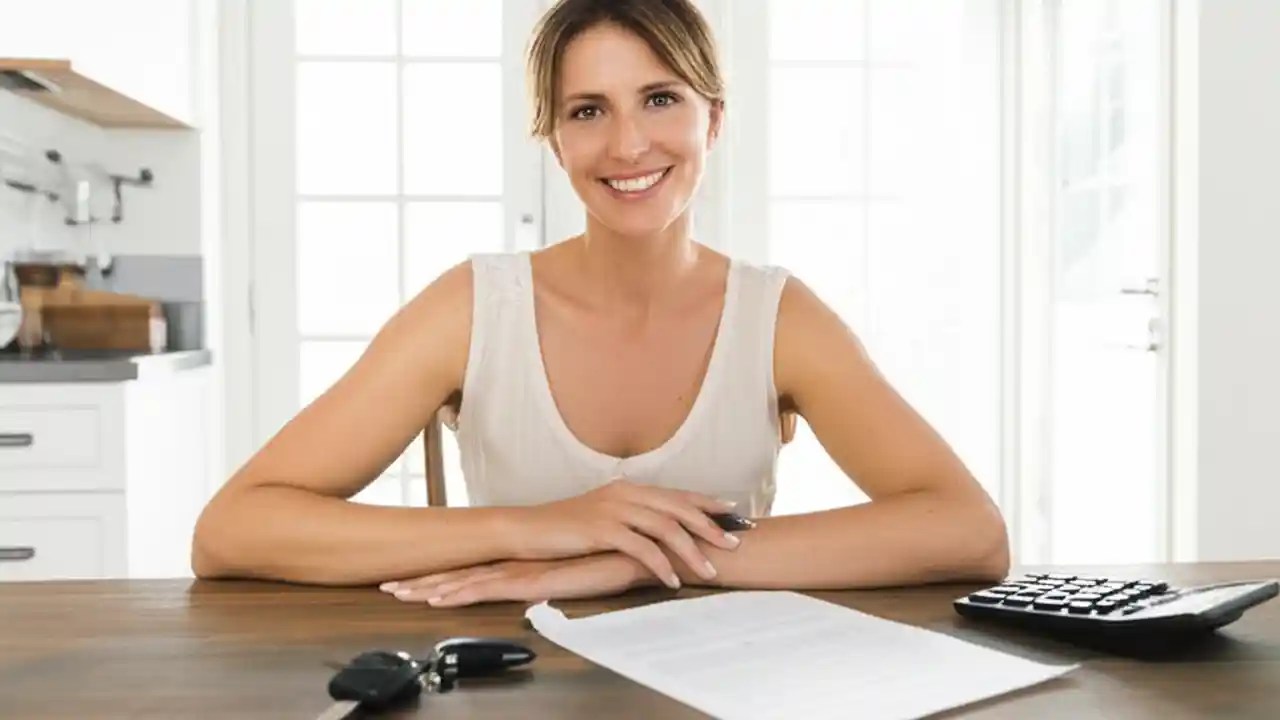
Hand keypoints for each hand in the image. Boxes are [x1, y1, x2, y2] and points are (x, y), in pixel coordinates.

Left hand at [379, 554, 656, 606]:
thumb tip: (545, 580)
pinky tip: (437, 600)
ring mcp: (521, 571)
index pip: (474, 566)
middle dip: (422, 579)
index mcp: (523, 559)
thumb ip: (561, 570)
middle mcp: (516, 562)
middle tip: (387, 585)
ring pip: (466, 580)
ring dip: (430, 588)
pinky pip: (489, 590)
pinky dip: (459, 594)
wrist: (637, 552)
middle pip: (460, 571)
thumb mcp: (579, 567)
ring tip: (397, 593)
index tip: (411, 578)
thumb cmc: (613, 559)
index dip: (442, 572)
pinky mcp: (533, 582)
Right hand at [511, 478, 741, 588]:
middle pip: (678, 507)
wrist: (527, 530)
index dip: (707, 503)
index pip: (676, 494)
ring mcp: (614, 509)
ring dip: (691, 550)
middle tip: (734, 543)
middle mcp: (625, 493)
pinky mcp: (602, 530)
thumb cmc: (565, 529)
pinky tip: (672, 580)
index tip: (735, 513)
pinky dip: (661, 565)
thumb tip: (660, 533)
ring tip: (710, 569)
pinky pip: (641, 548)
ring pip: (665, 527)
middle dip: (710, 526)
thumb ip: (631, 519)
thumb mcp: (602, 517)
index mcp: (628, 488)